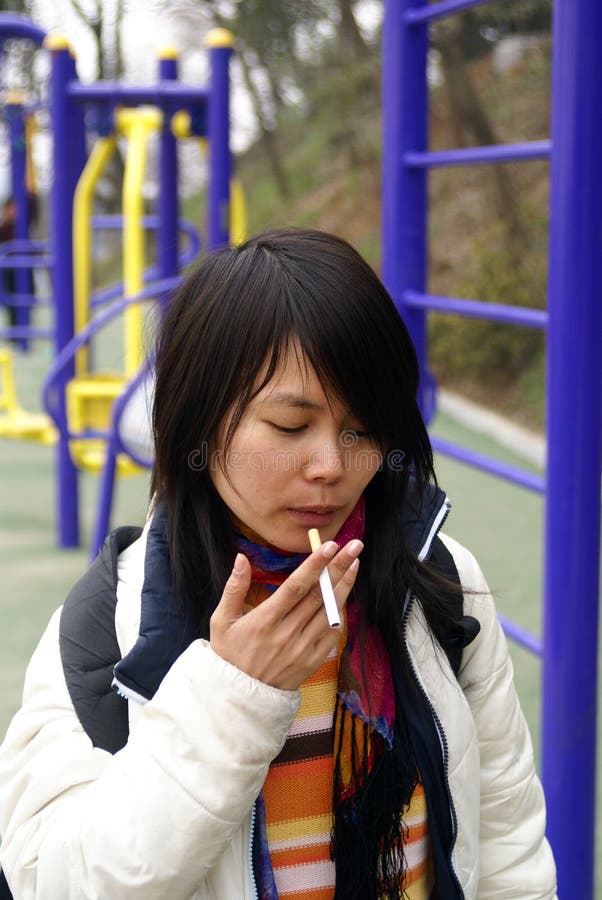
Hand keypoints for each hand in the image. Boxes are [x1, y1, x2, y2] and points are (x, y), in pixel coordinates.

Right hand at [209, 539, 362, 690]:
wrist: (241, 698)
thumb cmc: (230, 655)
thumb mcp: (221, 621)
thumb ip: (234, 588)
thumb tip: (241, 558)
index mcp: (265, 620)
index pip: (296, 587)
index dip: (314, 565)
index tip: (329, 545)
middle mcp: (287, 633)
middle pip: (318, 595)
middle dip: (338, 567)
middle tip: (355, 545)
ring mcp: (303, 648)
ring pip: (330, 611)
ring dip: (344, 586)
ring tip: (355, 563)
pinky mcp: (313, 660)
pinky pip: (332, 633)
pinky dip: (340, 612)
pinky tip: (345, 594)